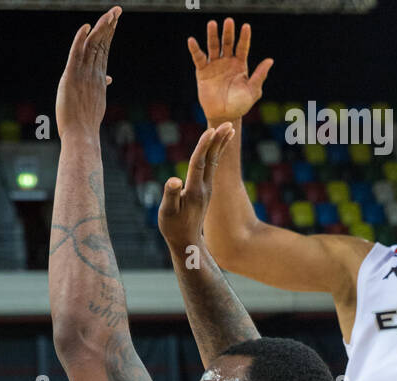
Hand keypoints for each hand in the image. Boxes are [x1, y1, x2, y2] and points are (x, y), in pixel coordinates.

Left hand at [56, 6, 119, 138]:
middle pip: (102, 44)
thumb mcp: (96, 101)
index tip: (114, 20)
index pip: (104, 50)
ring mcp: (84, 75)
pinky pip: (77, 54)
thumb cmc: (86, 123)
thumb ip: (101, 86)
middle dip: (109, 26)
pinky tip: (86, 27)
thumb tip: (109, 78)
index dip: (109, 34)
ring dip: (101, 28)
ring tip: (110, 14)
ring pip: (93, 46)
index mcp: (98, 78)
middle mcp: (93, 73)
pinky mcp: (71, 77)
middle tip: (117, 10)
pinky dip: (81, 39)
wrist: (81, 136)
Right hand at [158, 122, 234, 253]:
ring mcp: (207, 188)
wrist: (187, 242)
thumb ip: (171, 195)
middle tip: (228, 122)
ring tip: (229, 127)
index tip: (210, 130)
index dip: (203, 147)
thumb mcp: (167, 213)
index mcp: (194, 191)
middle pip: (212, 159)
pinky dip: (217, 152)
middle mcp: (204, 188)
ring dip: (221, 143)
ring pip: (215, 161)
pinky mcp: (206, 189)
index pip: (199, 164)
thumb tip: (174, 180)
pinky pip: (213, 166)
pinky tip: (220, 143)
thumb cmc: (173, 228)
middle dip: (218, 140)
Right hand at [190, 18, 272, 125]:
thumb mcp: (252, 92)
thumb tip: (270, 61)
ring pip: (213, 46)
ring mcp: (215, 65)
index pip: (242, 47)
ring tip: (212, 24)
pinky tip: (191, 41)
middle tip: (229, 21)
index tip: (246, 27)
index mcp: (240, 64)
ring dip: (212, 35)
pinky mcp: (203, 72)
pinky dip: (195, 50)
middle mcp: (227, 62)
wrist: (223, 117)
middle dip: (228, 32)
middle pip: (228, 43)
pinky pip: (199, 58)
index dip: (244, 37)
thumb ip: (259, 76)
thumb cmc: (240, 105)